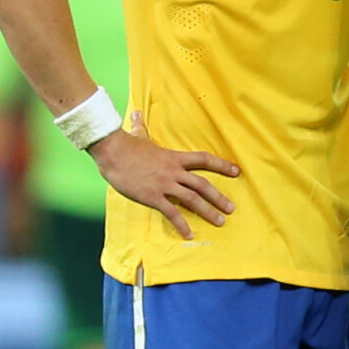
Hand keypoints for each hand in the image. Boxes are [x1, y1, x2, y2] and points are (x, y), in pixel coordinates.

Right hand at [90, 114, 239, 240]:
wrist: (112, 151)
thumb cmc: (125, 144)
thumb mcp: (138, 135)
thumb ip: (141, 127)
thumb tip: (136, 114)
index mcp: (174, 157)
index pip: (203, 159)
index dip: (221, 165)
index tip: (236, 171)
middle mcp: (174, 171)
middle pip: (202, 185)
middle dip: (219, 197)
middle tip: (231, 209)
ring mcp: (165, 184)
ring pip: (192, 199)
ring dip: (208, 211)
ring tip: (219, 222)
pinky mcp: (153, 196)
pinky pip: (171, 212)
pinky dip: (182, 224)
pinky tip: (189, 234)